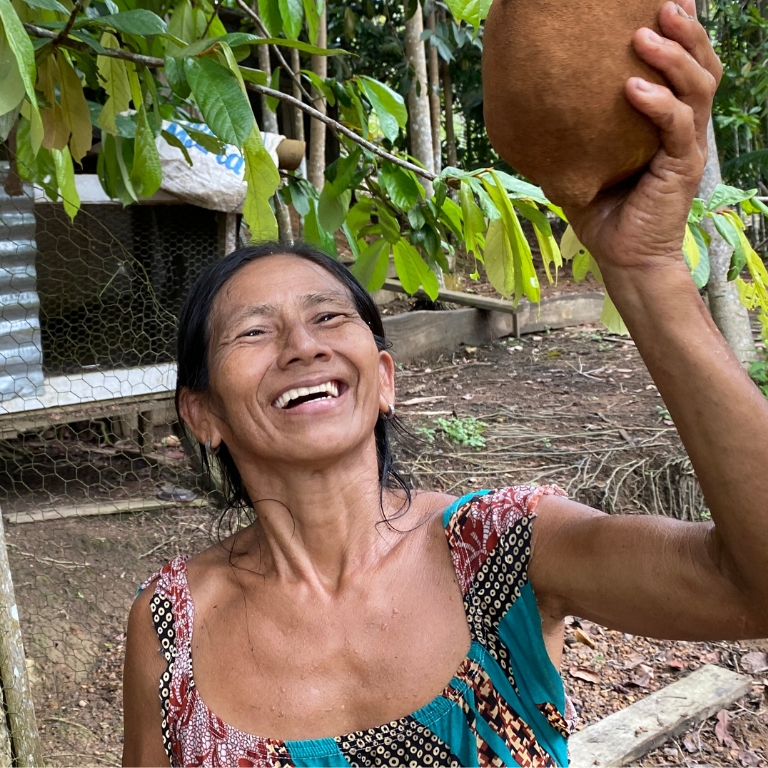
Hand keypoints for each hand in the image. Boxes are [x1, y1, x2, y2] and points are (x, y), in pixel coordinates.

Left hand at [563, 0, 722, 276]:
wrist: (622, 257)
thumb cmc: (603, 212)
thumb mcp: (586, 163)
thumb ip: (575, 135)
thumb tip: (533, 108)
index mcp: (665, 123)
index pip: (682, 69)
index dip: (679, 35)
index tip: (658, 1)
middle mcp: (683, 128)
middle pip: (700, 66)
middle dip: (685, 31)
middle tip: (661, 1)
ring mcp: (686, 146)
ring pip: (697, 87)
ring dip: (674, 55)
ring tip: (646, 32)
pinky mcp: (683, 167)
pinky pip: (675, 126)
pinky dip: (657, 103)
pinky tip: (633, 87)